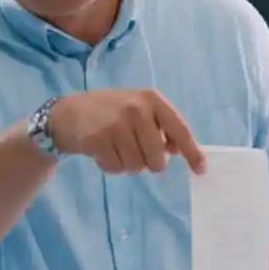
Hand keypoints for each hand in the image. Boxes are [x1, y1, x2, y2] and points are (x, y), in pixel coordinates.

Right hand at [47, 88, 206, 174]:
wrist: (68, 112)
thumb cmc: (111, 111)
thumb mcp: (139, 109)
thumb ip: (161, 126)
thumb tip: (179, 150)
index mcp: (151, 99)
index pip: (179, 129)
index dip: (192, 152)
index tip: (200, 170)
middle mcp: (136, 109)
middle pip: (157, 158)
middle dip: (150, 163)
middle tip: (137, 153)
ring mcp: (116, 124)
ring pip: (136, 167)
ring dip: (128, 164)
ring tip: (117, 148)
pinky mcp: (98, 140)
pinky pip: (116, 168)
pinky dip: (111, 166)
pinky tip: (103, 151)